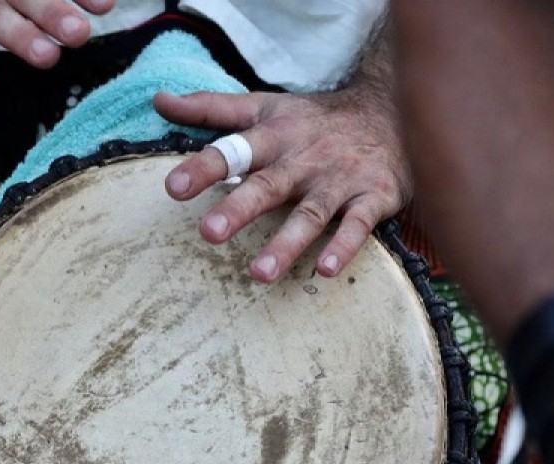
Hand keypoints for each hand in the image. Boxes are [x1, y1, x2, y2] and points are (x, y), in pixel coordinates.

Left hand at [155, 87, 408, 283]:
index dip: (203, 167)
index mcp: (274, 137)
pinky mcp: (373, 197)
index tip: (173, 187)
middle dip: (239, 208)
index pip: (233, 149)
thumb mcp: (263, 107)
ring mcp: (339, 181)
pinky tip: (325, 270)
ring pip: (310, 215)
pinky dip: (343, 247)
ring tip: (259, 273)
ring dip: (286, 244)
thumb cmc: (315, 119)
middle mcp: (303, 160)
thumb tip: (158, 100)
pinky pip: (358, 225)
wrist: (395, 111)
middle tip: (209, 232)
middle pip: (268, 185)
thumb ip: (209, 108)